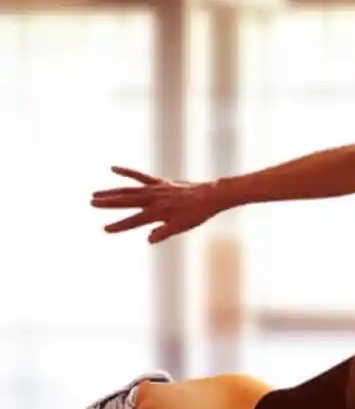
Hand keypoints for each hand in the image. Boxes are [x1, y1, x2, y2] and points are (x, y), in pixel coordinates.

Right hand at [90, 166, 226, 244]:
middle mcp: (153, 199)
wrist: (209, 196)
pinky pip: (140, 175)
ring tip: (96, 193)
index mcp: (158, 213)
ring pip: (129, 189)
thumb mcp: (181, 227)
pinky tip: (113, 168)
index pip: (134, 221)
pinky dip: (126, 172)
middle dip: (108, 203)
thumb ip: (164, 233)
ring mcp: (155, 189)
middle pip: (126, 201)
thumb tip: (149, 240)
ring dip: (112, 191)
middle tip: (91, 203)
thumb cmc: (196, 214)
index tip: (105, 229)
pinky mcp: (159, 181)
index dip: (119, 225)